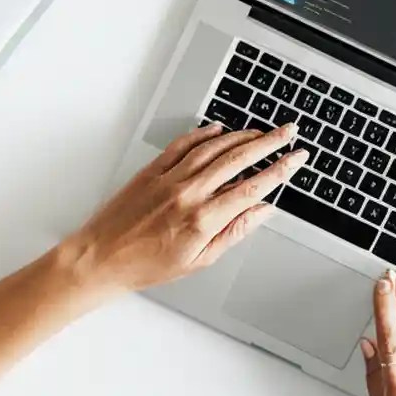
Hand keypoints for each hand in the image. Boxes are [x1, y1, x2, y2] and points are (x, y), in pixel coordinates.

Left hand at [61, 122, 305, 296]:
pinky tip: (219, 129)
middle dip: (269, 142)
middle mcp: (188, 193)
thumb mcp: (199, 261)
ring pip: (214, 147)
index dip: (280, 170)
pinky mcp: (152, 170)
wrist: (98, 259)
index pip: (253, 186)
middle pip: (238, 158)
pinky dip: (204, 133)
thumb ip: (234, 232)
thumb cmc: (145, 266)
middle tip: (288, 132)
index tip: (296, 159)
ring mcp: (169, 178)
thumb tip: (262, 212)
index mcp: (203, 219)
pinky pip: (184, 144)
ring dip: (242, 135)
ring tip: (262, 131)